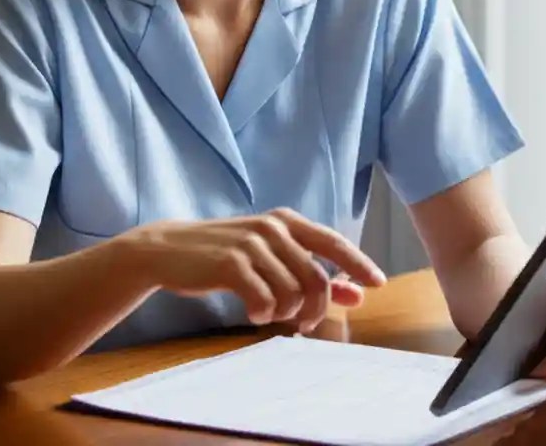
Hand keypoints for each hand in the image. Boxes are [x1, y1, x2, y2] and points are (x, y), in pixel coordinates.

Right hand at [124, 208, 386, 331]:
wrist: (169, 249)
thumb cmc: (227, 255)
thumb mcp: (272, 256)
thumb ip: (313, 272)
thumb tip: (356, 294)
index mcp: (287, 221)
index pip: (334, 243)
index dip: (359, 264)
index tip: (377, 283)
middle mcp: (274, 228)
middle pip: (317, 278)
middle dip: (317, 309)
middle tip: (305, 325)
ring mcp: (252, 244)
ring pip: (292, 293)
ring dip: (286, 313)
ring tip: (270, 314)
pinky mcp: (231, 264)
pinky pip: (264, 300)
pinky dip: (263, 314)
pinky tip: (253, 312)